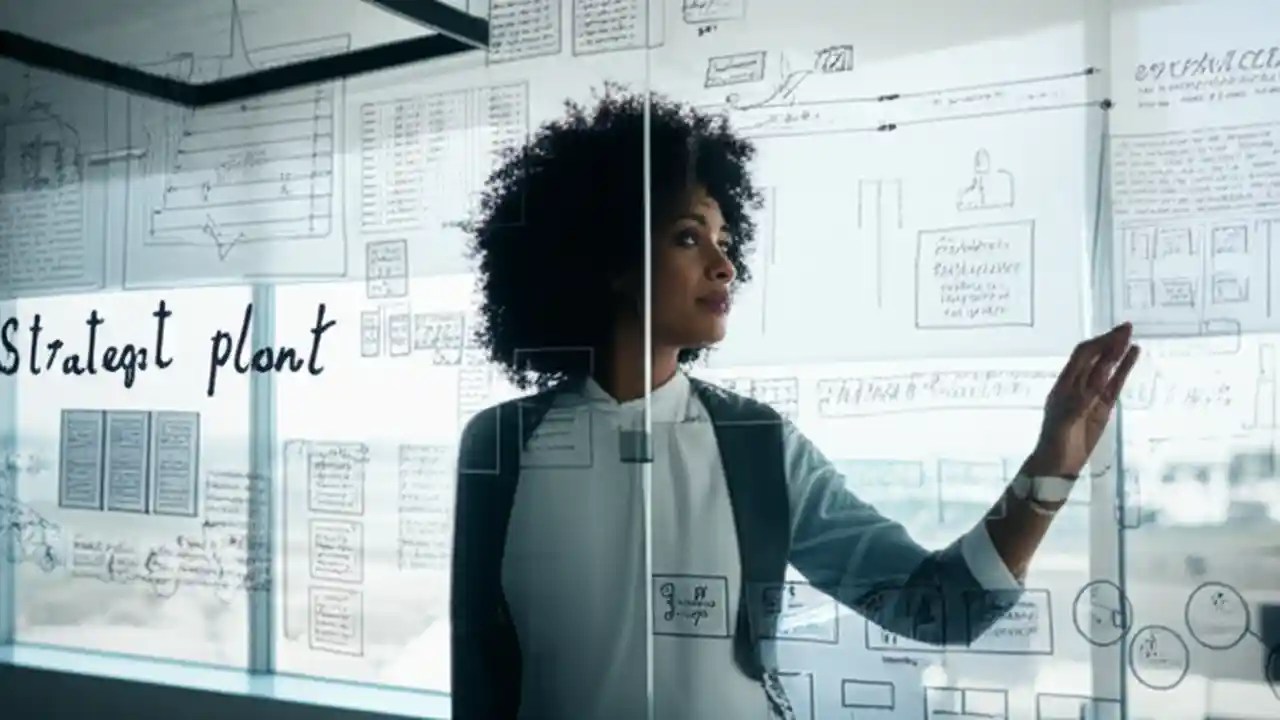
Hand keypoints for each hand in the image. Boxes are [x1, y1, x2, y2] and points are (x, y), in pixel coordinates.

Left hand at [1026, 323, 1140, 477]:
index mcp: (1064, 385)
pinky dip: (1124, 369)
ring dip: (1118, 352)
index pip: (1082, 357)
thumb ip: (1081, 402)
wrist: (1057, 464)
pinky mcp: (1103, 407)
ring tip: (1132, 336)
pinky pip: (1115, 385)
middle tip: (1127, 327)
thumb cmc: (1056, 442)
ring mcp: (1091, 395)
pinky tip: (1133, 355)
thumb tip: (1097, 383)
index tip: (1115, 333)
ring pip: (1107, 369)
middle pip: (1095, 358)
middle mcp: (1077, 385)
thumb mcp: (1066, 421)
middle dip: (1109, 342)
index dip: (1098, 343)